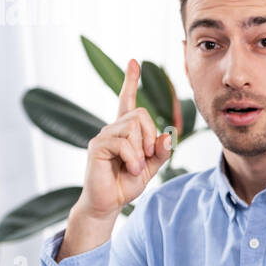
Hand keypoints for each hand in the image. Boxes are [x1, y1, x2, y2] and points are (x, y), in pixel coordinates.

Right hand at [75, 59, 173, 221]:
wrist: (108, 203)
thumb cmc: (126, 183)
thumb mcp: (151, 167)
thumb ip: (160, 151)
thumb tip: (168, 135)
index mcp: (125, 131)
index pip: (127, 100)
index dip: (130, 81)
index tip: (134, 62)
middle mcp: (112, 128)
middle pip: (140, 114)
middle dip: (151, 136)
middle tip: (147, 157)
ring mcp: (103, 136)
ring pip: (133, 127)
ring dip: (142, 151)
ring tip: (136, 167)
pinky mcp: (97, 146)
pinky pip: (124, 143)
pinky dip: (133, 158)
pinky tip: (131, 169)